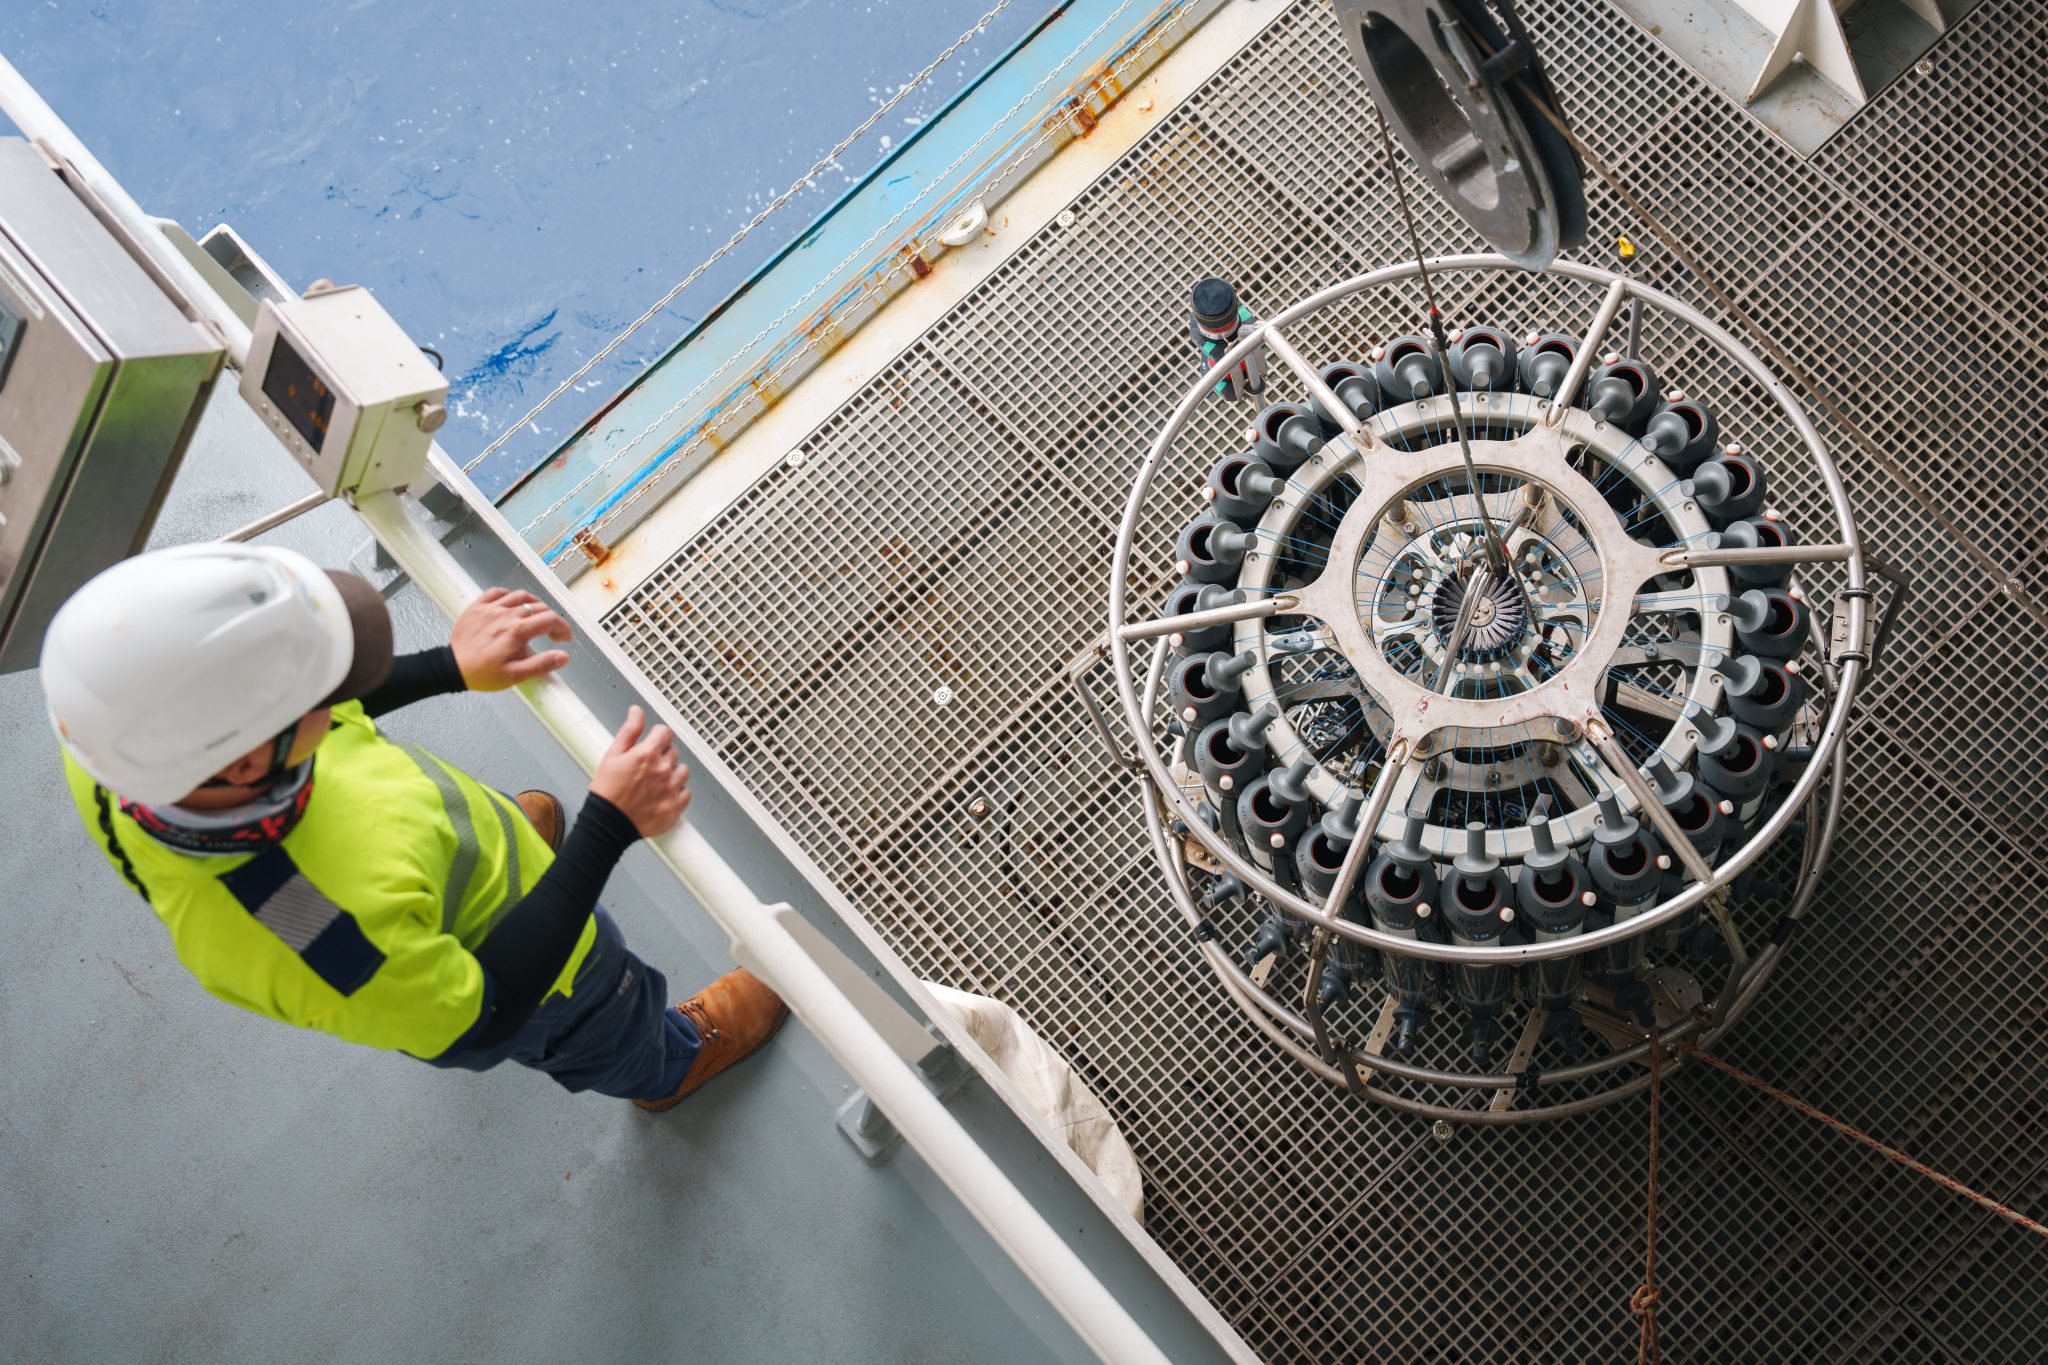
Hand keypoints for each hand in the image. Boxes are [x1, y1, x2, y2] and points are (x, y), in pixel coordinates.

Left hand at [450, 587, 571, 690]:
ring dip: (534, 604)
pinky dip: (509, 595)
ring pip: (520, 596)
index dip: (563, 628)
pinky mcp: (477, 607)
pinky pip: (497, 592)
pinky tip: (512, 604)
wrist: (452, 668)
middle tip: (552, 633)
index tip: (564, 637)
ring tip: (536, 615)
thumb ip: (541, 664)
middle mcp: (505, 615)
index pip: (550, 620)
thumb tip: (563, 657)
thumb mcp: (515, 675)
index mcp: (516, 631)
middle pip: (538, 607)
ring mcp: (490, 608)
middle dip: (551, 619)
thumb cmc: (481, 673)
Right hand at [589, 705, 691, 837]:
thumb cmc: (607, 791)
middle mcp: (663, 770)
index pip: (666, 733)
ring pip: (682, 771)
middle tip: (646, 768)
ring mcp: (671, 789)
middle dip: (661, 756)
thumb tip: (637, 712)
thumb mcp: (612, 755)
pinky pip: (686, 793)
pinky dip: (677, 793)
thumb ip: (629, 731)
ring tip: (655, 783)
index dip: (657, 737)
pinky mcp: (676, 807)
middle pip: (673, 752)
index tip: (652, 744)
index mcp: (648, 754)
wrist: (608, 823)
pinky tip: (662, 795)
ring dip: (672, 773)